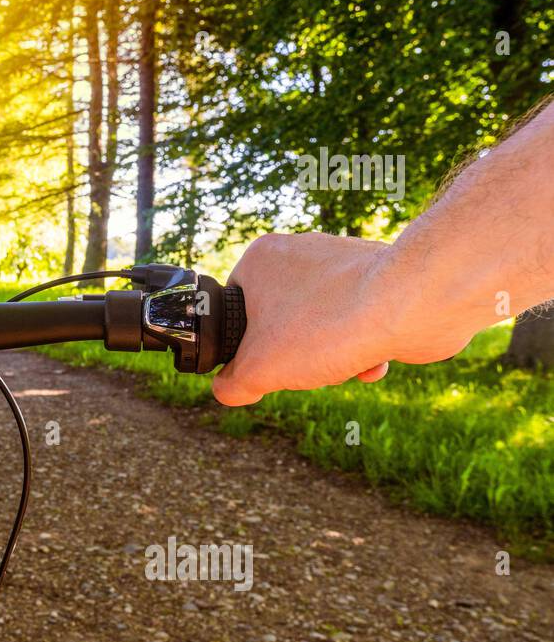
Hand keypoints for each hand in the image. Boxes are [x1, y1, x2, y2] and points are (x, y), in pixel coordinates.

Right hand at [211, 232, 469, 406]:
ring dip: (331, 357)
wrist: (411, 304)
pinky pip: (359, 322)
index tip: (262, 362)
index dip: (244, 344)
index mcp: (262, 259)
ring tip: (343, 364)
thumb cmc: (326, 327)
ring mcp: (343, 263)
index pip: (234, 308)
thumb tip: (229, 389)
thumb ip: (231, 384)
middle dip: (295, 355)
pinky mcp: (381, 279)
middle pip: (280, 321)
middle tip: (304, 367)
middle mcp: (301, 251)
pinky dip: (364, 348)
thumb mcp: (257, 370)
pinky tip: (374, 360)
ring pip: (321, 325)